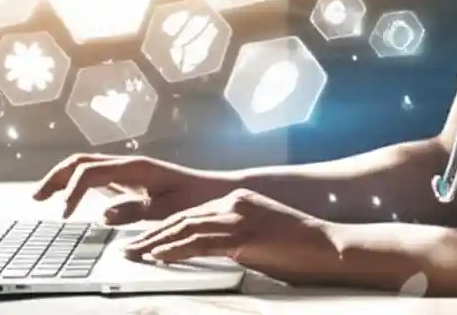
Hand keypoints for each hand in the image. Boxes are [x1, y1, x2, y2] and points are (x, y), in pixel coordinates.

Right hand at [33, 153, 236, 221]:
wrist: (216, 191)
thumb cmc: (196, 199)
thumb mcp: (166, 209)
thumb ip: (134, 210)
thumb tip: (103, 213)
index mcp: (135, 168)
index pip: (91, 173)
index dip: (71, 191)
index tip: (63, 213)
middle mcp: (129, 165)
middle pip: (81, 162)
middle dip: (56, 177)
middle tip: (36, 197)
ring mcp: (128, 171)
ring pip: (86, 167)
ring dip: (63, 178)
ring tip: (44, 196)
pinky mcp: (130, 180)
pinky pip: (97, 177)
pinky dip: (77, 184)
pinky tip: (71, 198)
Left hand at [123, 188, 341, 285]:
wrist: (327, 246)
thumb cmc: (297, 248)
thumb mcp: (259, 239)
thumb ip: (232, 240)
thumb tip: (206, 254)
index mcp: (237, 200)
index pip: (190, 213)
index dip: (162, 228)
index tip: (142, 242)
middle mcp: (235, 203)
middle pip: (182, 218)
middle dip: (152, 234)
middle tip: (129, 249)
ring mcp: (240, 217)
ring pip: (187, 228)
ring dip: (156, 243)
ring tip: (136, 254)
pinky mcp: (245, 234)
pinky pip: (203, 242)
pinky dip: (178, 250)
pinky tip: (161, 256)